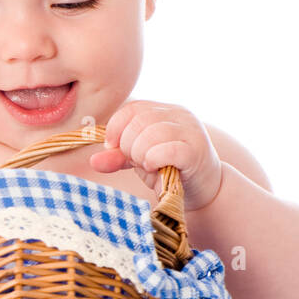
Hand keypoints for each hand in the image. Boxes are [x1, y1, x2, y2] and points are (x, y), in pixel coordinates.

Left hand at [88, 100, 222, 211]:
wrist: (205, 189)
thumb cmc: (171, 170)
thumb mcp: (140, 160)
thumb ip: (118, 157)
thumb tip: (94, 161)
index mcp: (164, 110)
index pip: (131, 108)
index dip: (116, 128)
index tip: (114, 148)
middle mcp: (179, 114)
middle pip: (139, 121)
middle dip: (127, 145)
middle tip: (135, 161)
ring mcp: (190, 130)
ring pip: (151, 133)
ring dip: (140, 154)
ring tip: (147, 165)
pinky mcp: (196, 150)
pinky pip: (167, 149)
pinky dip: (153, 159)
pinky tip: (154, 168)